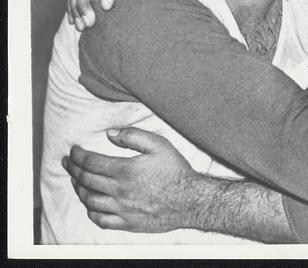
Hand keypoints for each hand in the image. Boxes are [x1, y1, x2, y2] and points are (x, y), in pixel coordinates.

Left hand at [63, 127, 198, 232]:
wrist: (190, 199)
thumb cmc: (176, 170)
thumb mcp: (159, 144)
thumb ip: (133, 136)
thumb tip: (110, 134)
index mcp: (125, 170)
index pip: (91, 162)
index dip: (78, 155)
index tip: (73, 150)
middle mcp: (119, 190)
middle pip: (86, 180)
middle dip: (73, 169)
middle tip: (68, 163)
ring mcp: (121, 208)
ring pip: (89, 200)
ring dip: (79, 189)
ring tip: (77, 181)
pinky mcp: (126, 222)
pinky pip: (100, 219)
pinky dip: (91, 211)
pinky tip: (91, 204)